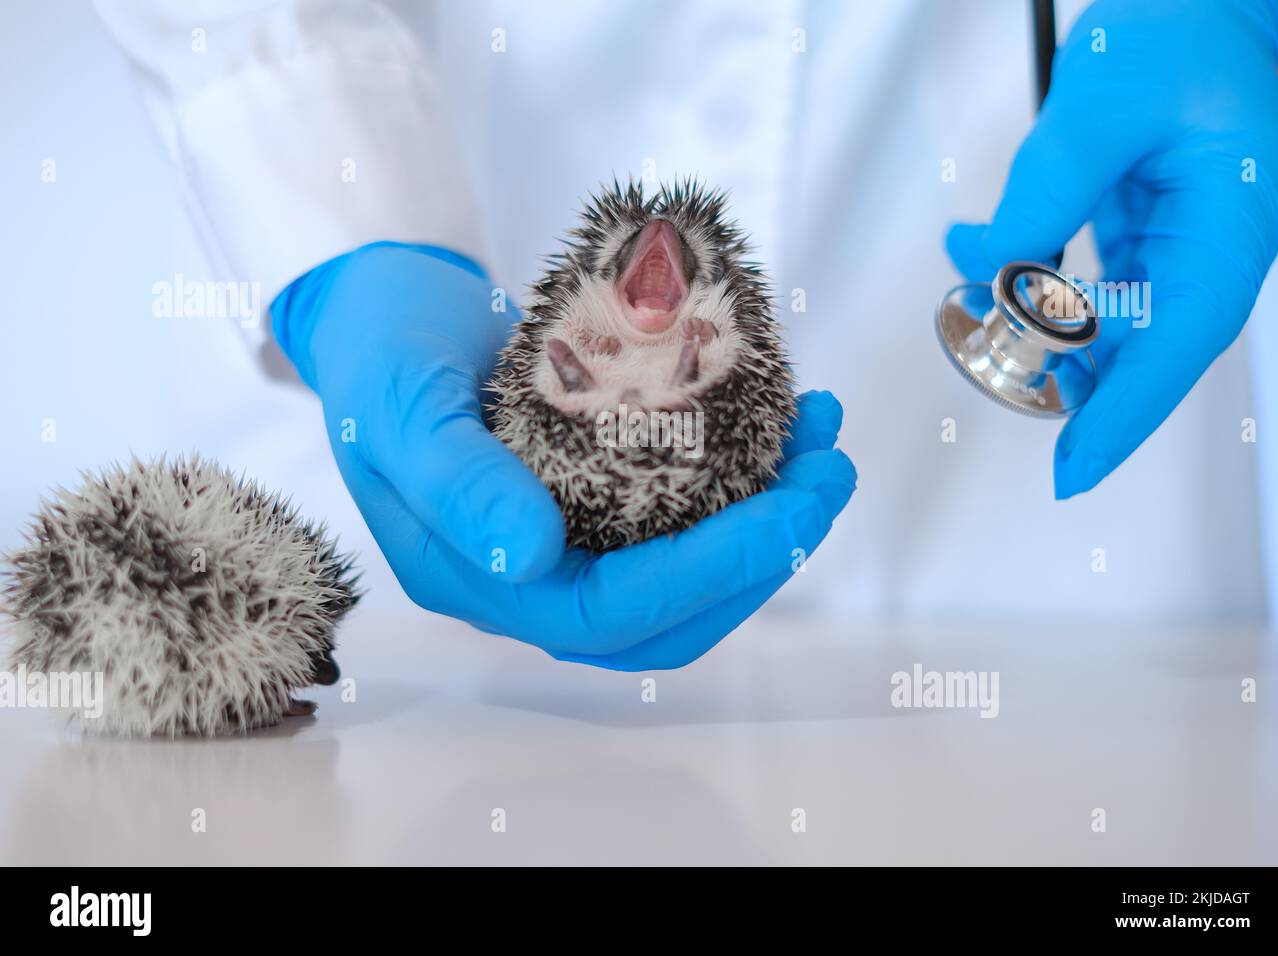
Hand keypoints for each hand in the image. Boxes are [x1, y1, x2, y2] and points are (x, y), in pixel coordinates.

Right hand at [272, 242, 855, 668]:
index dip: (708, 576)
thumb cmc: (376, 349)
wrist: (381, 303)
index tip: (791, 510)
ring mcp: (566, 538)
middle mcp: (527, 576)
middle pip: (664, 613)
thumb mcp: (398, 403)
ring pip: (682, 568)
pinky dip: (740, 475)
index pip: (606, 616)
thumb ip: (453, 481)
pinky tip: (780, 415)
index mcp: (474, 577)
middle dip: (760, 558)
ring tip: (819, 440)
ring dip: (764, 519)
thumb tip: (530, 556)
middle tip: (827, 476)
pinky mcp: (596, 494)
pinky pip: (678, 512)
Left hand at [946, 0, 1277, 497]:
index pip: (1183, 339)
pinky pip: (1084, 289)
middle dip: (1078, 389)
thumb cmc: (1169, 37)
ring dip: (1041, 339)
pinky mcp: (1142, 241)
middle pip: (1148, 351)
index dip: (1128, 411)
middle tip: (1008, 400)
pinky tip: (973, 257)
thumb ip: (1047, 189)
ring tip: (975, 319)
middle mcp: (1213, 249)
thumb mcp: (1101, 104)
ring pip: (1111, 330)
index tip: (1074, 468)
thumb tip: (989, 267)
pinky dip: (1026, 286)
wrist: (1192, 4)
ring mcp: (1179, 249)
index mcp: (1231, 223)